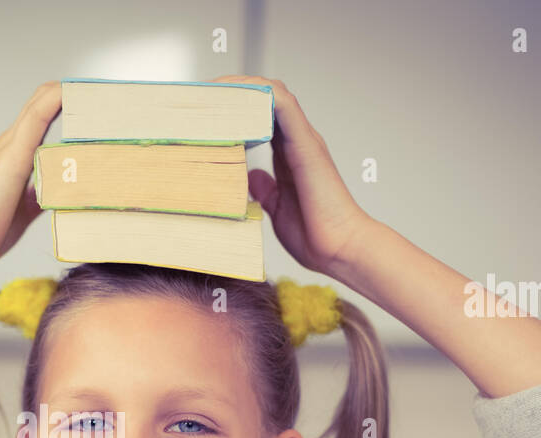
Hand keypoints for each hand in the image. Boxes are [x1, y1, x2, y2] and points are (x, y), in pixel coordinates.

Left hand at [214, 75, 374, 278]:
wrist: (341, 248)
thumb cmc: (315, 235)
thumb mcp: (277, 208)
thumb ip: (265, 189)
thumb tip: (249, 177)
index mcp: (289, 154)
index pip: (260, 115)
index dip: (233, 106)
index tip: (203, 110)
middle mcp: (297, 140)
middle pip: (264, 97)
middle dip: (232, 90)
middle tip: (199, 96)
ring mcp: (303, 139)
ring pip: (272, 92)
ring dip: (241, 86)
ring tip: (210, 89)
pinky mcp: (306, 144)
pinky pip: (282, 103)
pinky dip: (258, 93)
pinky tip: (235, 95)